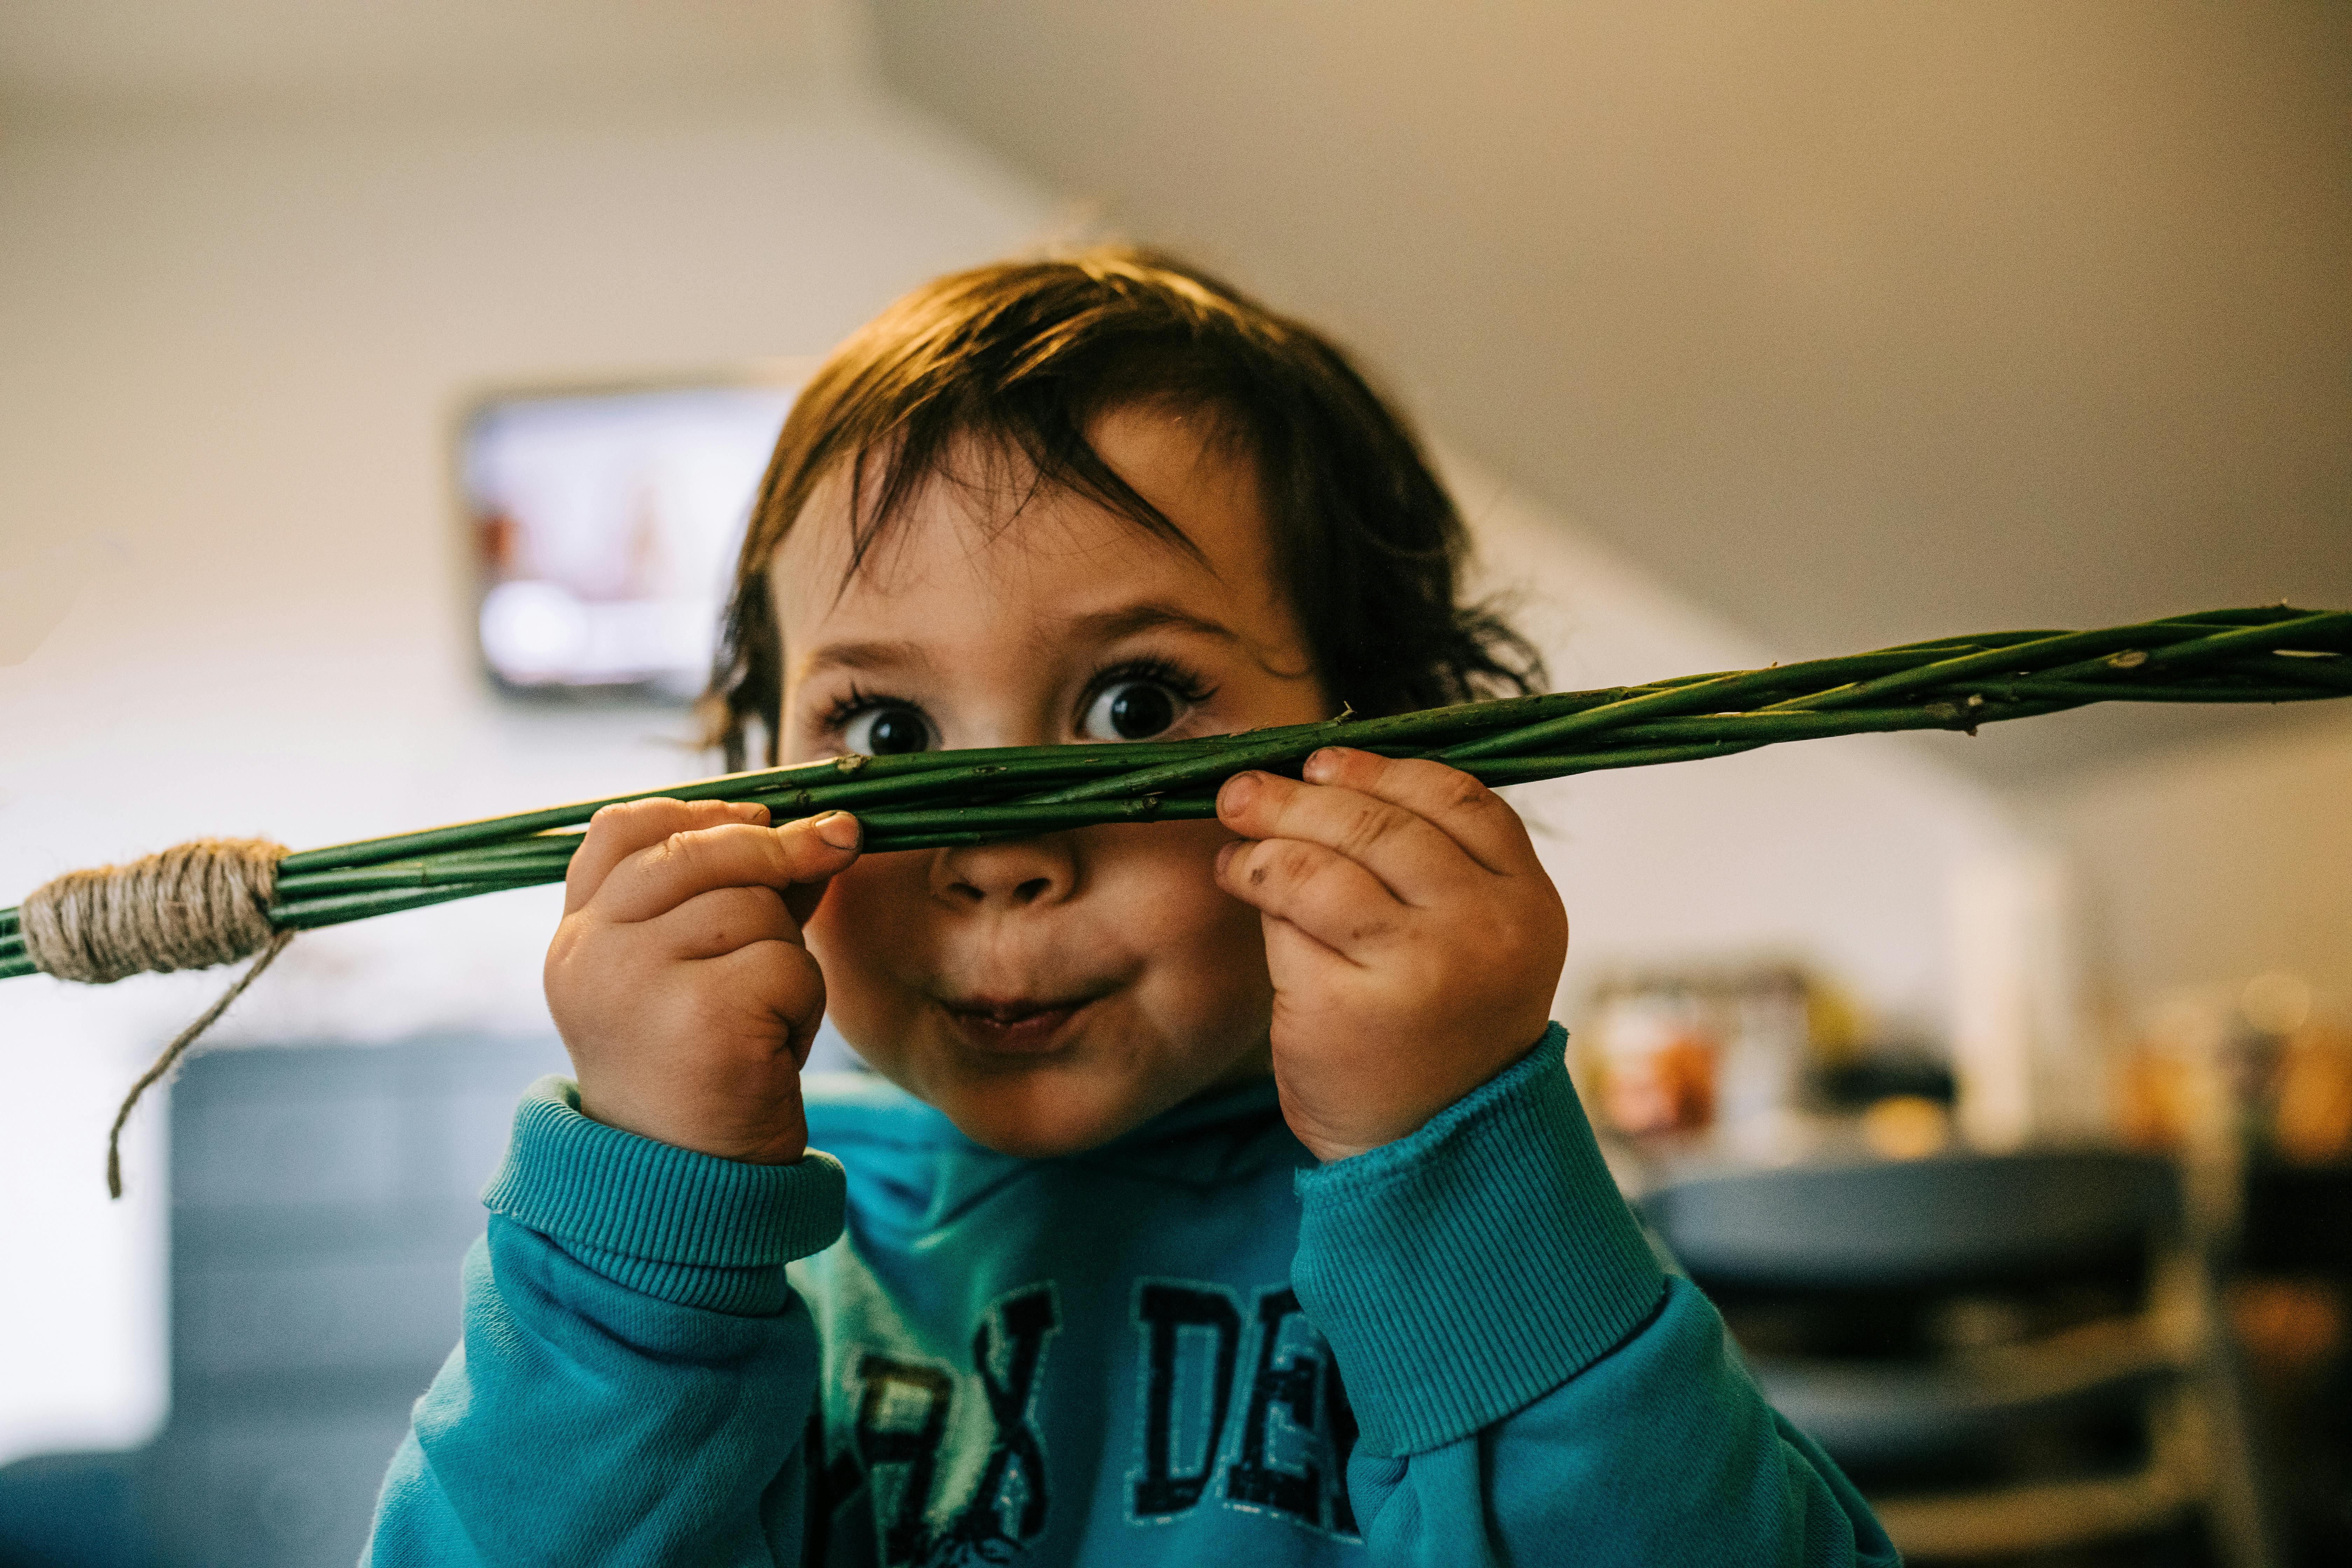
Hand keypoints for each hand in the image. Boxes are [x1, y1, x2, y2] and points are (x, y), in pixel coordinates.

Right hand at [544, 797, 861, 1163]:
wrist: (684, 1186)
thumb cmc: (702, 1070)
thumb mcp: (702, 968)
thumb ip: (741, 892)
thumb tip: (824, 827)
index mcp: (577, 937)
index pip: (622, 828)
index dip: (702, 811)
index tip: (758, 819)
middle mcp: (592, 953)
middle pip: (702, 852)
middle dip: (775, 857)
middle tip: (828, 856)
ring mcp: (636, 982)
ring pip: (756, 908)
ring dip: (788, 956)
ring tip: (763, 1015)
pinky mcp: (702, 1015)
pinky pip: (789, 964)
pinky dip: (804, 1004)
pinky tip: (773, 1047)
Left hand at [1214, 748, 1566, 1161]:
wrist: (1431, 1156)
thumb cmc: (1439, 1037)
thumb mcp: (1475, 944)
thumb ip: (1435, 869)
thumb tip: (1329, 775)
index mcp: (1528, 905)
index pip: (1458, 799)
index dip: (1382, 770)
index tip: (1323, 763)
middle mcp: (1485, 930)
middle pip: (1380, 823)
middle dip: (1299, 796)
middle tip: (1243, 789)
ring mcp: (1420, 967)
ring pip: (1322, 865)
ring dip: (1264, 841)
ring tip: (1235, 843)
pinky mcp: (1348, 1004)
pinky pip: (1287, 923)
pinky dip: (1253, 894)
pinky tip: (1236, 886)